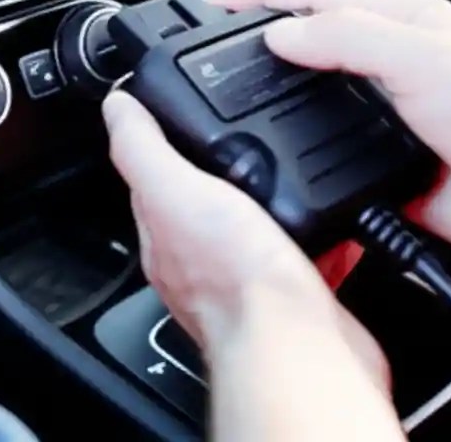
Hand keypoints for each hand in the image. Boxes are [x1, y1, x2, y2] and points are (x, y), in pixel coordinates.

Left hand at [102, 91, 388, 388]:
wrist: (300, 343)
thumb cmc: (235, 280)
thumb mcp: (175, 191)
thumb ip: (142, 149)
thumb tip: (116, 107)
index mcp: (166, 240)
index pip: (152, 183)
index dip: (163, 145)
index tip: (178, 115)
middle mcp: (204, 265)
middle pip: (209, 203)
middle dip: (228, 171)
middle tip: (248, 133)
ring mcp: (253, 283)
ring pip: (259, 228)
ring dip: (275, 200)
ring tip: (294, 166)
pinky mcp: (300, 297)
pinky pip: (309, 254)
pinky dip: (321, 232)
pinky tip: (334, 216)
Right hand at [207, 0, 450, 263]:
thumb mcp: (425, 61)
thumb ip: (351, 40)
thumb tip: (284, 35)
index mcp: (405, 22)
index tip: (220, 4)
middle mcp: (396, 63)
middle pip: (313, 38)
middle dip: (262, 36)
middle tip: (215, 44)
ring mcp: (392, 113)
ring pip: (318, 96)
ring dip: (277, 93)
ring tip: (234, 93)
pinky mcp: (389, 163)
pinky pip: (332, 152)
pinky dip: (302, 151)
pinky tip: (283, 157)